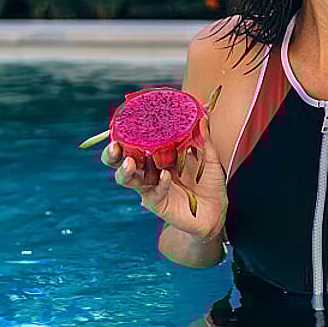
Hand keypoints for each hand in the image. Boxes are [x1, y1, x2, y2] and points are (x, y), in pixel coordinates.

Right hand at [101, 118, 226, 239]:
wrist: (215, 210)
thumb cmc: (207, 181)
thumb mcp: (208, 157)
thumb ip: (203, 139)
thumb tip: (202, 116)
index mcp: (156, 155)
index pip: (133, 143)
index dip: (123, 135)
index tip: (121, 124)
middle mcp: (148, 170)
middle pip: (120, 161)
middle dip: (112, 154)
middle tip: (114, 146)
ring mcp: (150, 187)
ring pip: (127, 179)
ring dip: (125, 170)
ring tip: (130, 163)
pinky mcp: (157, 202)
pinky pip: (154, 192)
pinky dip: (159, 183)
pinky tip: (165, 175)